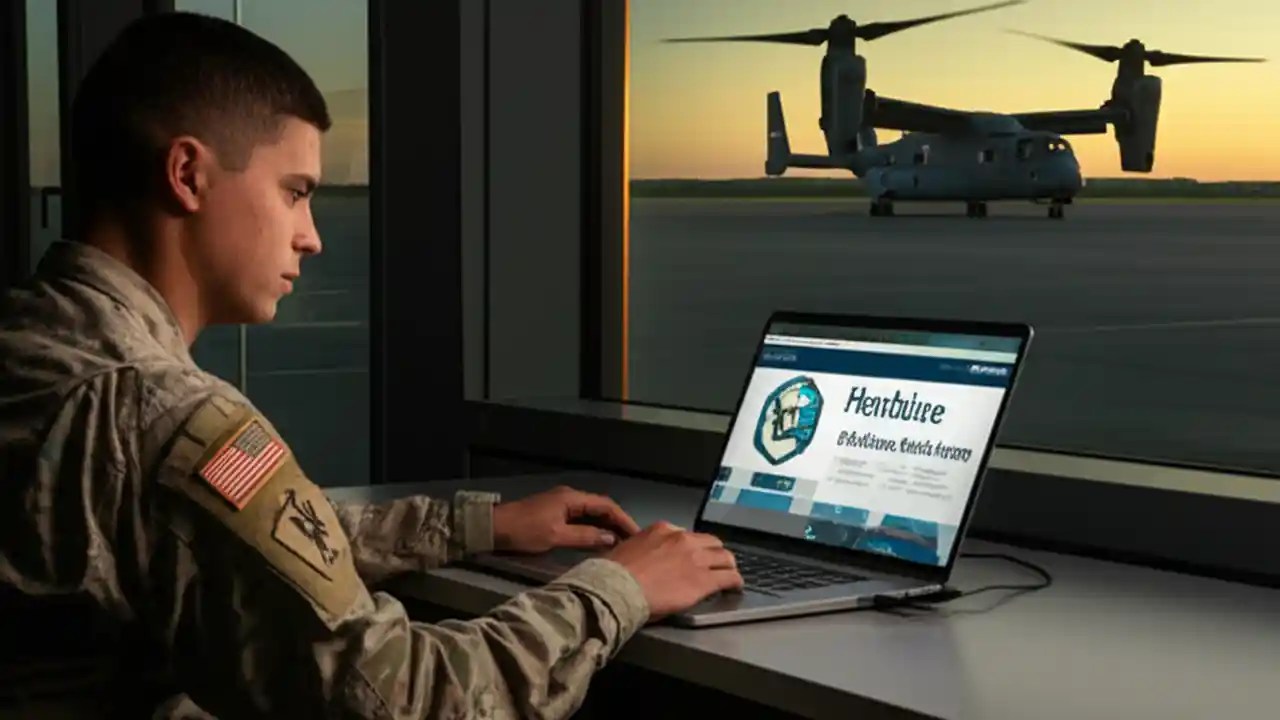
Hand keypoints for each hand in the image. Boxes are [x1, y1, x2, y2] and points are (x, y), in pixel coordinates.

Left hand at [491, 485, 641, 553]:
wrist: (493, 528)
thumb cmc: (525, 531)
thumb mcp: (556, 536)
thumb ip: (586, 536)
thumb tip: (612, 538)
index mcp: (572, 498)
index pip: (607, 505)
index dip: (624, 519)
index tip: (638, 534)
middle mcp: (570, 497)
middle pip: (601, 507)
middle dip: (618, 522)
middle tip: (633, 540)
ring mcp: (561, 504)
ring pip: (591, 513)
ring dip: (606, 526)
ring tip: (620, 543)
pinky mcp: (554, 513)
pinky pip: (581, 518)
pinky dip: (593, 528)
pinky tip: (598, 541)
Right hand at [603, 521, 743, 620]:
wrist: (617, 588)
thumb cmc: (614, 573)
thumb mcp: (628, 547)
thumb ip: (644, 546)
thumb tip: (644, 556)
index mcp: (664, 529)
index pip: (688, 535)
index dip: (692, 547)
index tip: (691, 556)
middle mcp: (684, 540)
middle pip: (712, 543)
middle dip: (714, 553)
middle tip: (714, 565)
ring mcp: (696, 559)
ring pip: (725, 558)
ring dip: (728, 566)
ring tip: (729, 575)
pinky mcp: (704, 580)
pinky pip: (729, 578)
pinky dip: (735, 582)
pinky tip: (735, 587)